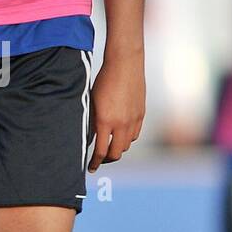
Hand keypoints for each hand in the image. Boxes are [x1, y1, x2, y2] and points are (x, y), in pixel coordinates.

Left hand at [87, 51, 144, 168]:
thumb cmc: (104, 80)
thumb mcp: (92, 101)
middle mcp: (121, 123)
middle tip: (100, 159)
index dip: (95, 162)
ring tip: (110, 146)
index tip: (90, 168)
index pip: (100, 150)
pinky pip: (135, 135)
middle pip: (116, 153)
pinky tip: (121, 135)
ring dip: (118, 149)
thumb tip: (91, 138)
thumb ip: (92, 121)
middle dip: (107, 159)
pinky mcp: (141, 115)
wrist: (125, 64)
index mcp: (105, 121)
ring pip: (126, 145)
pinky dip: (127, 139)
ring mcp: (134, 120)